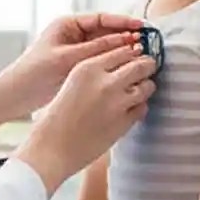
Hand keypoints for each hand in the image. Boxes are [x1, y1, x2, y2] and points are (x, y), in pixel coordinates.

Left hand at [0, 12, 144, 115]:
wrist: (16, 95)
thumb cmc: (34, 72)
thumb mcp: (67, 59)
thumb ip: (96, 50)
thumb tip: (126, 42)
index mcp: (67, 24)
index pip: (101, 19)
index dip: (123, 22)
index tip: (142, 28)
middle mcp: (73, 34)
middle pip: (106, 31)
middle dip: (127, 36)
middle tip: (149, 42)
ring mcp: (76, 50)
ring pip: (106, 47)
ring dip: (123, 50)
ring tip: (144, 55)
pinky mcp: (78, 65)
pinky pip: (101, 60)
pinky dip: (114, 62)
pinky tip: (128, 68)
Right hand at [14, 43, 156, 194]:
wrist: (51, 149)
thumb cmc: (54, 118)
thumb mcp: (70, 84)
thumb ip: (94, 74)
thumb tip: (118, 68)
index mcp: (87, 68)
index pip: (122, 50)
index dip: (132, 53)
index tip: (137, 55)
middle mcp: (105, 82)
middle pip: (141, 64)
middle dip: (147, 66)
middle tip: (148, 68)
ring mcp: (118, 102)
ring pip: (147, 86)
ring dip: (145, 87)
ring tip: (139, 90)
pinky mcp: (124, 123)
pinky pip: (143, 107)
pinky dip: (140, 106)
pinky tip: (129, 109)